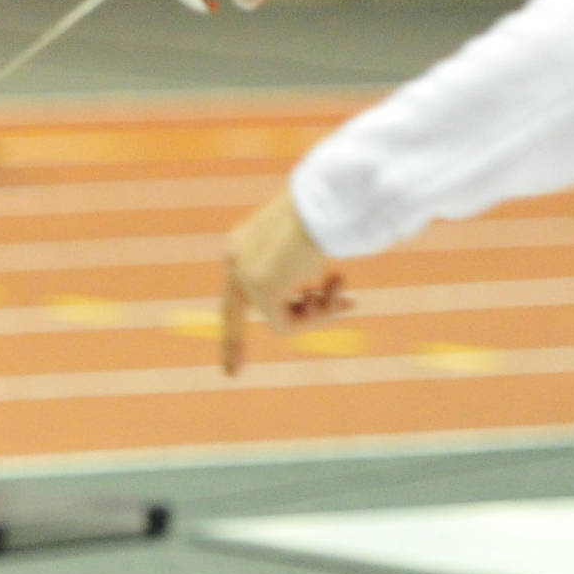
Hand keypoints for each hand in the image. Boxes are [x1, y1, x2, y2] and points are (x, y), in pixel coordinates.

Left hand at [220, 186, 346, 375]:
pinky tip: (337, 294)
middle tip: (233, 374)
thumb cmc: (333, 212)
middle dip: (235, 344)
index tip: (230, 365)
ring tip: (342, 293)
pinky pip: (287, 326)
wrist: (330, 199)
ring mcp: (245, 274)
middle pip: (232, 313)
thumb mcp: (317, 244)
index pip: (234, 287)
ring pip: (278, 318)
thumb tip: (317, 303)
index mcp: (245, 242)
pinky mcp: (262, 288)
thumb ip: (306, 272)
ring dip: (316, 313)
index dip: (232, 323)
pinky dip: (316, 318)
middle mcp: (237, 257)